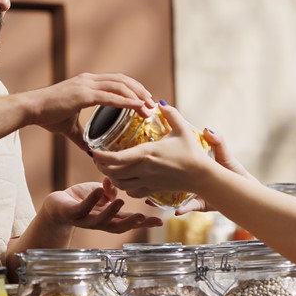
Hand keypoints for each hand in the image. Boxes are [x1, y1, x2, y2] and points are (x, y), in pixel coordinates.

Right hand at [22, 73, 153, 151]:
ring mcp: (86, 85)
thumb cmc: (46, 116)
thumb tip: (91, 151)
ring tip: (149, 107)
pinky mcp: (83, 94)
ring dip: (137, 96)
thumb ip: (81, 137)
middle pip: (123, 80)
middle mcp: (89, 80)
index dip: (132, 88)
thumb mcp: (69, 127)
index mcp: (87, 84)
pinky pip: (110, 97)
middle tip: (153, 103)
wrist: (30, 109)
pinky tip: (138, 107)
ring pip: (120, 86)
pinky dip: (127, 101)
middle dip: (140, 90)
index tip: (145, 99)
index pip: (116, 81)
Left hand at [41, 178, 163, 233]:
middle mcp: (99, 222)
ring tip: (121, 201)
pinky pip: (82, 208)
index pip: (129, 220)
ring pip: (100, 220)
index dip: (144, 222)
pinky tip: (99, 190)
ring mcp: (85, 220)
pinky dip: (91, 200)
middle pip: (118, 227)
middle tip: (143, 218)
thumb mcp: (100, 192)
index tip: (160, 221)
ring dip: (111, 212)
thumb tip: (115, 186)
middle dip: (131, 223)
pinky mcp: (72, 214)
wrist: (56, 206)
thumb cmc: (81, 200)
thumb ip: (110, 191)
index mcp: (109, 218)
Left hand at [92, 104, 214, 201]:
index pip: (116, 157)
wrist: (203, 176)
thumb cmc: (193, 152)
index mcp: (147, 153)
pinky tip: (125, 180)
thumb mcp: (182, 129)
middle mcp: (144, 169)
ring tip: (108, 168)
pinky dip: (124, 187)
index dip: (101, 155)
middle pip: (112, 172)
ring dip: (111, 177)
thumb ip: (170, 114)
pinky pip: (132, 192)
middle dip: (101, 165)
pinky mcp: (153, 189)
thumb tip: (160, 103)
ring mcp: (147, 181)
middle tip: (97, 156)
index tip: (93, 150)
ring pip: (120, 184)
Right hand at [153, 119, 254, 215]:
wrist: (240, 189)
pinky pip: (187, 208)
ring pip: (170, 196)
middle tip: (141, 177)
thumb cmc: (231, 168)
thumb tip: (207, 129)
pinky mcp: (198, 204)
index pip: (172, 160)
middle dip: (152, 180)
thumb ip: (217, 140)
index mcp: (190, 165)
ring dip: (159, 198)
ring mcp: (191, 192)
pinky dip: (182, 210)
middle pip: (166, 179)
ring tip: (149, 199)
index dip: (161, 159)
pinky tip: (176, 211)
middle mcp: (187, 179)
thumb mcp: (222, 152)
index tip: (150, 156)